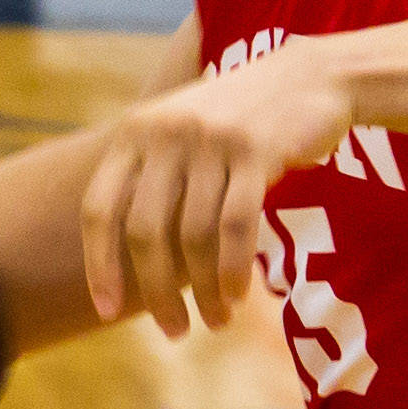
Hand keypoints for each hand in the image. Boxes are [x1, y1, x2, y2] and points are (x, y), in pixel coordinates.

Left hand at [77, 38, 354, 338]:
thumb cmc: (237, 123)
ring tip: (215, 322)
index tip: (107, 312)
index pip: (99, 209)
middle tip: (173, 332)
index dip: (100, 266)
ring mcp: (209, 139)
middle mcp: (164, 133)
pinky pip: (236, 226)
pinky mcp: (255, 150)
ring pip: (193, 235)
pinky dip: (233, 269)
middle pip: (145, 231)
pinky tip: (237, 297)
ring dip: (203, 291)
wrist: (308, 76)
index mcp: (134, 134)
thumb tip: (125, 267)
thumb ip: (149, 185)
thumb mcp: (179, 138)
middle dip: (155, 291)